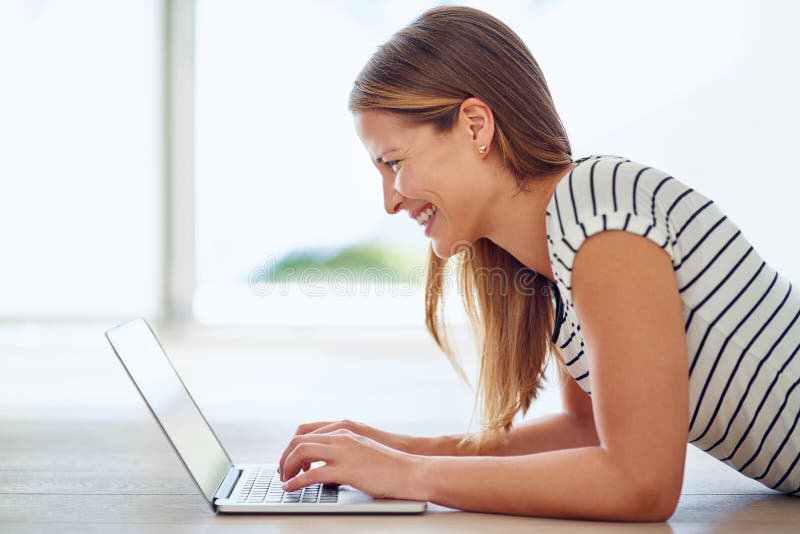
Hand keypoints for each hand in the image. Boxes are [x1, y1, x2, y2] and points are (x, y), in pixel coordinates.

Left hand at [278, 419, 414, 479]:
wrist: (409, 470)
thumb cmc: (390, 464)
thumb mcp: (362, 448)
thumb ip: (343, 450)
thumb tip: (326, 466)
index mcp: (344, 429)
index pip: (306, 431)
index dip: (292, 446)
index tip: (289, 460)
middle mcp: (341, 436)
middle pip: (299, 440)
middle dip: (286, 457)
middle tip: (283, 472)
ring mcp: (343, 452)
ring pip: (301, 452)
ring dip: (288, 467)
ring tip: (285, 480)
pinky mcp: (346, 470)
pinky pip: (312, 475)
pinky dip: (296, 482)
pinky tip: (292, 488)